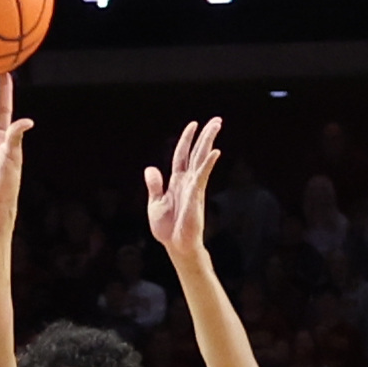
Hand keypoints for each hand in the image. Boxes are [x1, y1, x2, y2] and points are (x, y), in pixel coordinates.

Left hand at [143, 116, 222, 257]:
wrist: (175, 246)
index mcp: (176, 181)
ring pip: (201, 159)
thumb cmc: (166, 229)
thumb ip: (154, 185)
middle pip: (197, 153)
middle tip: (217, 121)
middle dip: (205, 136)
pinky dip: (207, 163)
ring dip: (208, 142)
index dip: (186, 139)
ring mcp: (193, 186)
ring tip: (217, 125)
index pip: (182, 154)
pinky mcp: (195, 195)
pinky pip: (202, 176)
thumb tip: (150, 168)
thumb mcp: (155, 204)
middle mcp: (187, 181)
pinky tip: (215, 152)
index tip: (194, 125)